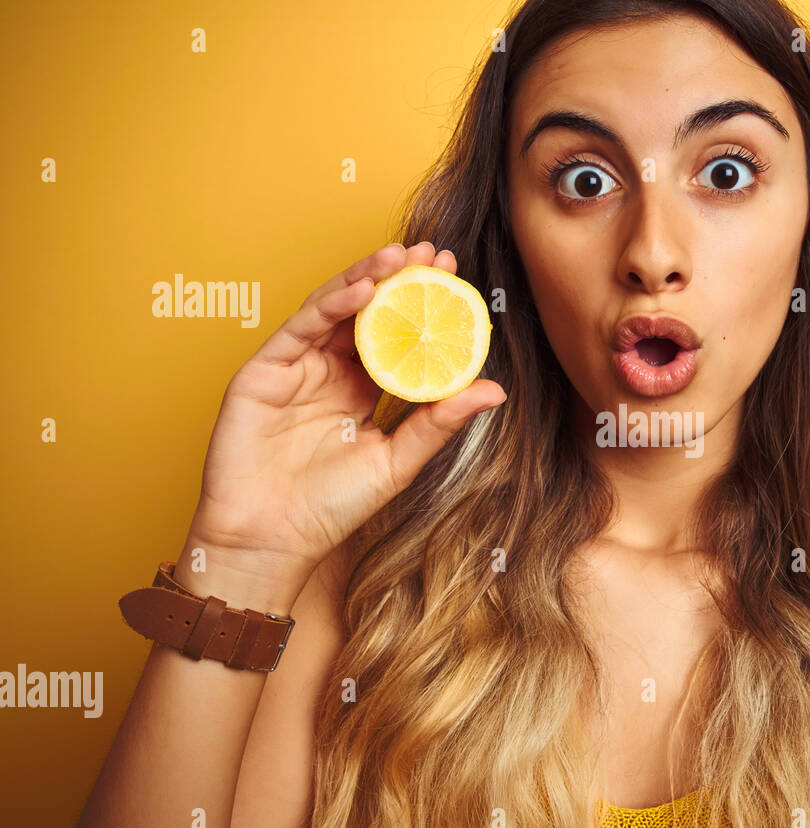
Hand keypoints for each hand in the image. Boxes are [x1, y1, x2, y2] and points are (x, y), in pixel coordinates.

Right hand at [185, 241, 504, 587]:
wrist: (272, 541)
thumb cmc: (331, 508)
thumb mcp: (398, 461)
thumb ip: (439, 423)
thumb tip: (495, 391)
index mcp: (361, 390)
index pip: (396, 335)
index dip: (423, 306)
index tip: (454, 277)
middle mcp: (329, 372)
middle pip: (367, 313)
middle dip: (400, 279)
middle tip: (434, 254)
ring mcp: (295, 368)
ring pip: (333, 309)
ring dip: (367, 278)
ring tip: (402, 256)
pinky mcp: (263, 371)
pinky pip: (300, 328)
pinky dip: (331, 304)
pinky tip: (363, 289)